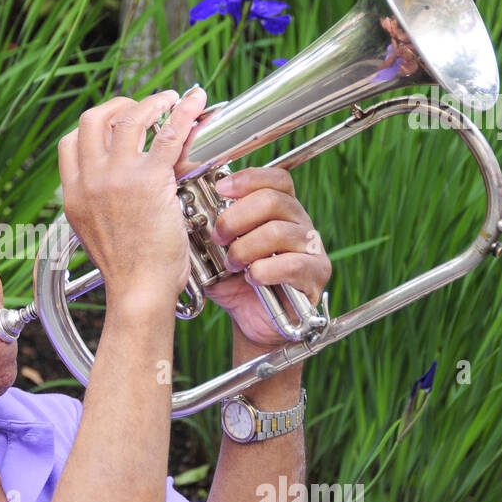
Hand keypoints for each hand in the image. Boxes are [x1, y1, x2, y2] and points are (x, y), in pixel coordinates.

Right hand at [59, 88, 207, 303]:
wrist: (140, 291)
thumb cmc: (128, 272)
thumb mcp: (95, 234)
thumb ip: (97, 205)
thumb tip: (112, 190)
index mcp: (74, 195)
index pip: (69, 143)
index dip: (92, 127)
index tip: (111, 124)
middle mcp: (90, 181)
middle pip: (93, 119)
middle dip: (118, 104)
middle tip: (140, 107)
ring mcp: (117, 178)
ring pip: (129, 117)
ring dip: (152, 102)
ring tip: (170, 100)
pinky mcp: (149, 180)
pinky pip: (168, 134)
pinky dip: (183, 112)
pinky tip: (194, 102)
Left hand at [203, 167, 332, 348]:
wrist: (250, 322)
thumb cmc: (233, 282)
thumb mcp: (213, 250)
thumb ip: (206, 227)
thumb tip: (186, 205)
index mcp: (280, 210)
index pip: (275, 178)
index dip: (248, 179)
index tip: (220, 188)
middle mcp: (300, 223)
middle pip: (274, 200)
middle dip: (237, 217)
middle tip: (218, 237)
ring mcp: (312, 248)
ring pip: (279, 232)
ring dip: (246, 248)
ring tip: (232, 264)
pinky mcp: (315, 274)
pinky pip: (292, 264)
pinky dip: (264, 270)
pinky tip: (252, 279)